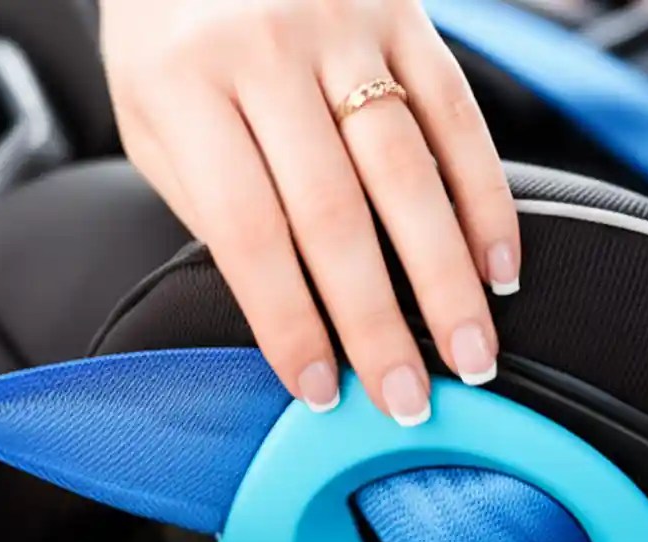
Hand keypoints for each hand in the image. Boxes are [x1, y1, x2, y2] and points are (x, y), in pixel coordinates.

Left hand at [101, 0, 518, 424]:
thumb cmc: (167, 41)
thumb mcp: (150, 121)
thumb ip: (208, 203)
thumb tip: (284, 305)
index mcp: (185, 89)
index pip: (247, 231)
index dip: (288, 320)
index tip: (317, 389)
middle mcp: (265, 54)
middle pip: (334, 213)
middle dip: (376, 321)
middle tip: (407, 398)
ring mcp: (341, 28)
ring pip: (406, 170)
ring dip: (444, 275)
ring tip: (470, 351)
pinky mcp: (403, 13)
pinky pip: (454, 113)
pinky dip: (482, 195)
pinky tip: (498, 262)